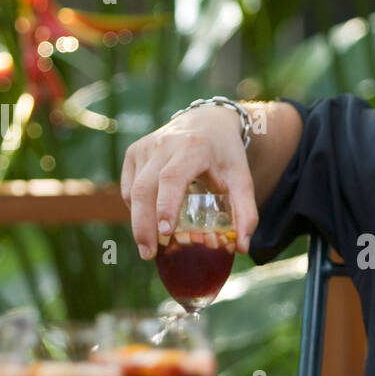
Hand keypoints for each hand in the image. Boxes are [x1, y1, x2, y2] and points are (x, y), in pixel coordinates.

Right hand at [121, 107, 260, 259]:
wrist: (208, 121)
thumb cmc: (226, 155)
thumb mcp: (242, 180)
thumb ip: (246, 213)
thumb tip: (243, 248)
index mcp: (193, 148)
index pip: (172, 177)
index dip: (166, 205)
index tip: (166, 232)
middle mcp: (164, 144)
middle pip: (145, 188)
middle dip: (144, 225)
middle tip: (149, 254)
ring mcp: (145, 147)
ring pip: (133, 190)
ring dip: (138, 221)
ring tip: (149, 247)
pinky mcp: (134, 152)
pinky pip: (128, 188)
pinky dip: (135, 209)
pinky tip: (148, 224)